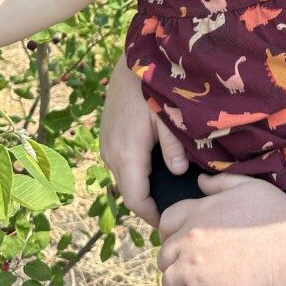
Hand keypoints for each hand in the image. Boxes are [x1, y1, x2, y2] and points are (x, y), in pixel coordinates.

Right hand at [99, 54, 189, 225]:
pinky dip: (137, 171)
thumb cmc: (154, 87)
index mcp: (127, 154)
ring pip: (125, 177)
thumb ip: (173, 148)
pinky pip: (122, 163)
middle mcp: (111, 153)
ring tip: (170, 190)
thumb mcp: (170, 118)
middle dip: (150, 203)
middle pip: (130, 191)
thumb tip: (179, 174)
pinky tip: (158, 167)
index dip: (152, 216)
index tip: (171, 224)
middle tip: (177, 209)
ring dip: (143, 186)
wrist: (134, 60)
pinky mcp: (108, 135)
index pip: (136, 200)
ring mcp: (106, 144)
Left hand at [158, 172, 285, 285]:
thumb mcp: (251, 188)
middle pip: (164, 254)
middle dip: (175, 262)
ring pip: (167, 282)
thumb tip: (200, 180)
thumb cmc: (279, 220)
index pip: (166, 221)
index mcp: (200, 212)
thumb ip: (222, 183)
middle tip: (194, 271)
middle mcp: (190, 239)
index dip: (172, 233)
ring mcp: (193, 269)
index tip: (186, 244)